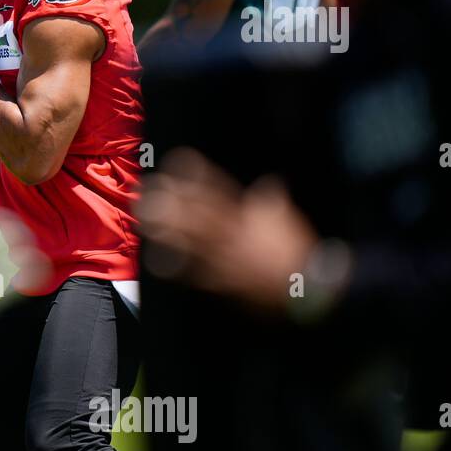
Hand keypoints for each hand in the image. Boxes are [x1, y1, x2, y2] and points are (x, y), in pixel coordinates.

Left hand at [136, 148, 318, 313]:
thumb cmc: (298, 253)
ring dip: (165, 230)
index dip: (196, 173)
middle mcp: (233, 234)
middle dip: (171, 201)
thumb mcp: (289, 219)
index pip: (219, 189)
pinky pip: (193, 273)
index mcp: (249, 216)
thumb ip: (275, 200)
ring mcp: (225, 258)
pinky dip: (174, 267)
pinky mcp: (222, 282)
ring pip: (190, 240)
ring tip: (144, 219)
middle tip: (147, 190)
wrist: (305, 289)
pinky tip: (156, 260)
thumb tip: (270, 183)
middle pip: (196, 213)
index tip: (175, 161)